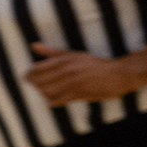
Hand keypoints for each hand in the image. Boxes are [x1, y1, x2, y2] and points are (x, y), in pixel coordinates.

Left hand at [25, 43, 140, 104]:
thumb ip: (51, 52)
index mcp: (64, 59)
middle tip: (37, 85)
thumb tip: (34, 45)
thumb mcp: (72, 54)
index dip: (29, 75)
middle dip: (34, 85)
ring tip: (47, 91)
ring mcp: (72, 83)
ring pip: (45, 92)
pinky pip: (57, 100)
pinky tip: (56, 97)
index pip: (36, 69)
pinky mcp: (78, 94)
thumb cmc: (93, 64)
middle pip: (38, 82)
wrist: (117, 74)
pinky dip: (52, 100)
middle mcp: (67, 70)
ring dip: (43, 93)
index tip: (29, 77)